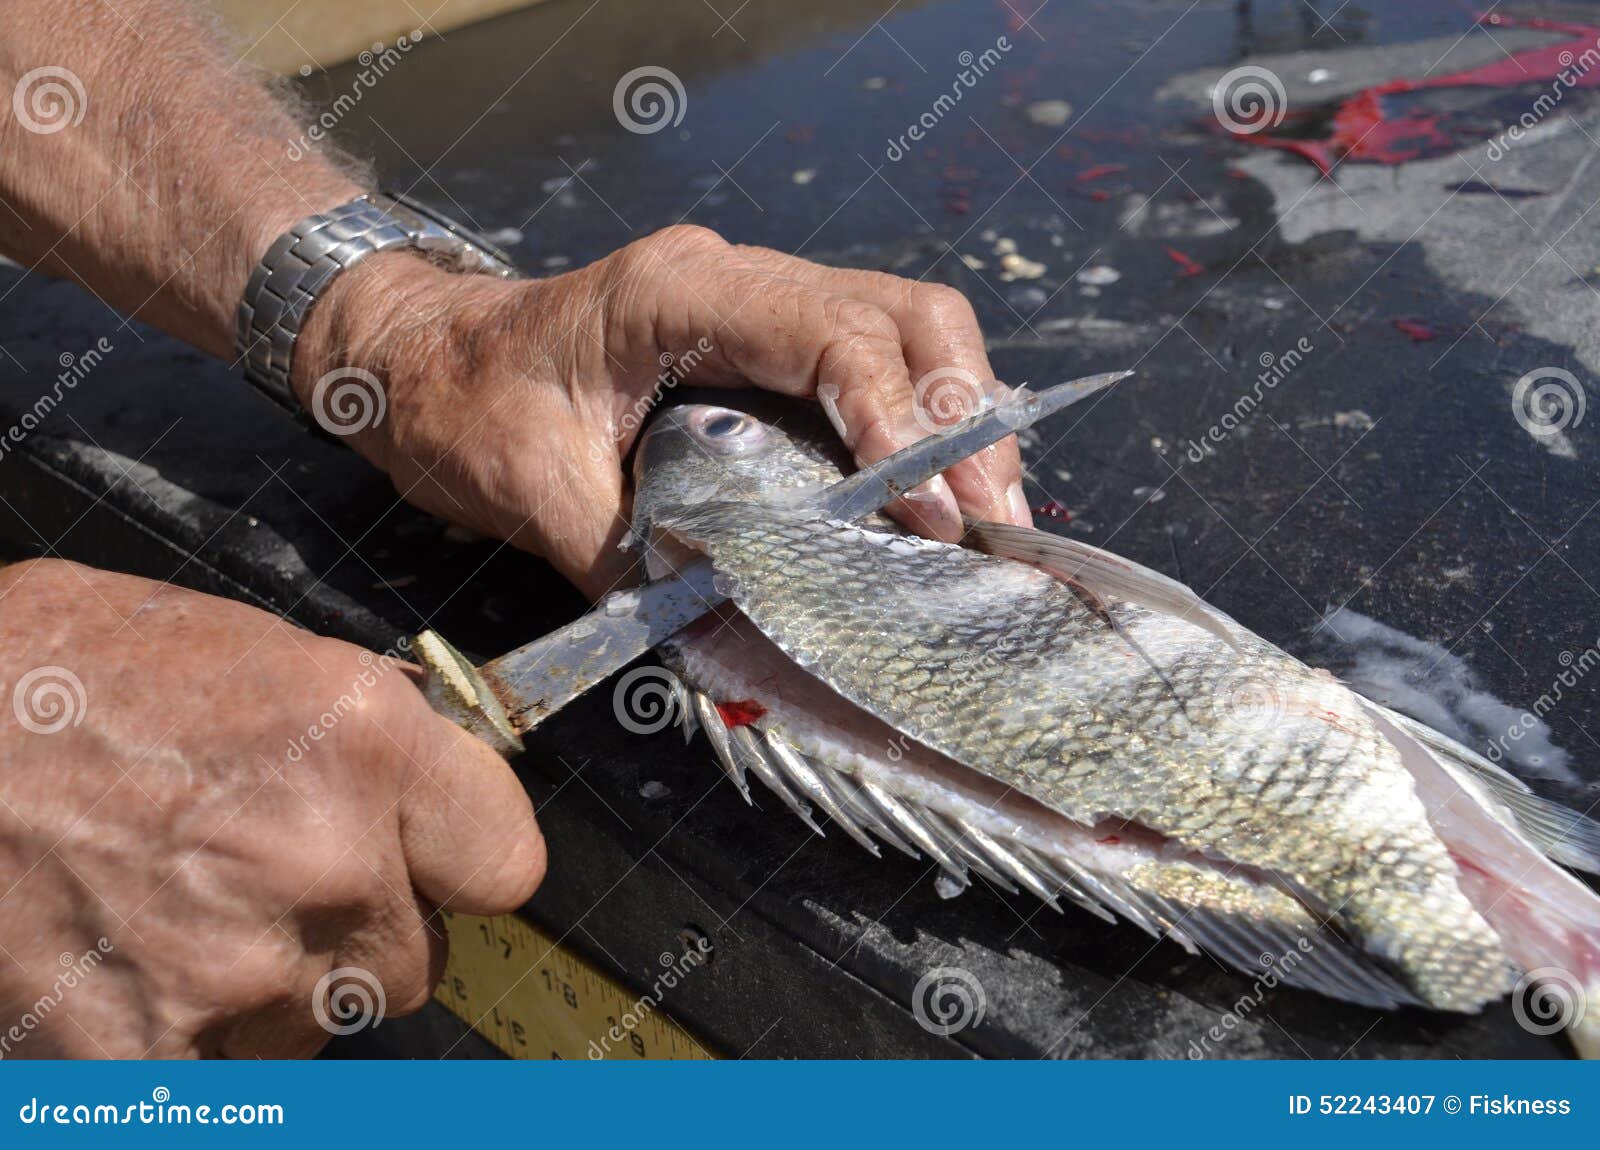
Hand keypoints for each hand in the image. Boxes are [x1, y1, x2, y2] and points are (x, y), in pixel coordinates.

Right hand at [0, 559, 544, 1057]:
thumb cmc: (55, 672)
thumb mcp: (247, 650)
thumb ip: (361, 733)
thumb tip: (424, 785)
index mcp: (361, 739)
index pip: (504, 862)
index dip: (459, 866)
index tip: (430, 865)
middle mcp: (323, 858)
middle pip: (411, 963)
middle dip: (354, 935)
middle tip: (263, 888)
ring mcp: (237, 968)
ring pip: (319, 1029)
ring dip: (270, 994)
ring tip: (172, 918)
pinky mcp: (141, 1058)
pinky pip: (225, 1087)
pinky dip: (188, 1054)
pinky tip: (131, 982)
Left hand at [293, 225, 1029, 598]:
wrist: (412, 357)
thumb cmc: (455, 402)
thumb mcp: (531, 488)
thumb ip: (632, 562)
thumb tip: (730, 649)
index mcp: (681, 289)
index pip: (833, 330)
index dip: (899, 417)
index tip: (931, 512)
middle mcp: (735, 277)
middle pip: (901, 308)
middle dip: (963, 411)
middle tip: (991, 517)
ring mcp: (752, 302)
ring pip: (902, 324)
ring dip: (957, 413)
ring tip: (984, 513)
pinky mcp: (757, 341)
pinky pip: (867, 357)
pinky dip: (917, 417)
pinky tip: (930, 491)